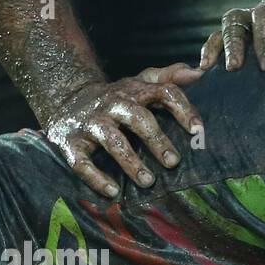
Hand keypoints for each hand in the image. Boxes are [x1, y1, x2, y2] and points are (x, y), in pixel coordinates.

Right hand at [45, 63, 204, 196]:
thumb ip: (168, 78)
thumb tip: (199, 72)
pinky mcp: (69, 142)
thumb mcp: (139, 84)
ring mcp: (90, 123)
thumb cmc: (116, 99)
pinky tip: (114, 192)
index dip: (183, 109)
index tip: (198, 131)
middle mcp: (112, 104)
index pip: (163, 92)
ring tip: (148, 181)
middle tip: (173, 162)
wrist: (65, 99)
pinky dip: (96, 177)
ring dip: (131, 162)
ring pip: (112, 140)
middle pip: (138, 118)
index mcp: (134, 92)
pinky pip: (81, 161)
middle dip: (156, 139)